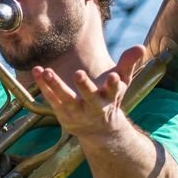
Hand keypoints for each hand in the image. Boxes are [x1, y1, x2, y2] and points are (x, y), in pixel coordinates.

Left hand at [32, 45, 148, 139]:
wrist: (98, 130)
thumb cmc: (110, 99)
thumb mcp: (122, 82)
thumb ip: (129, 64)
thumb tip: (140, 47)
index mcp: (110, 98)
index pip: (114, 91)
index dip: (114, 84)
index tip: (114, 76)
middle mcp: (94, 107)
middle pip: (89, 97)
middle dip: (84, 86)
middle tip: (78, 73)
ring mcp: (77, 112)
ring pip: (65, 99)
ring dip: (56, 85)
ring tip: (47, 72)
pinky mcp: (62, 113)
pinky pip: (51, 99)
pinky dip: (44, 86)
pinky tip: (37, 72)